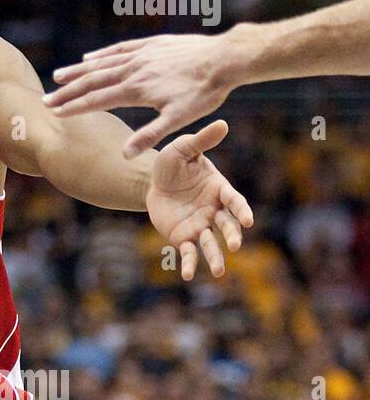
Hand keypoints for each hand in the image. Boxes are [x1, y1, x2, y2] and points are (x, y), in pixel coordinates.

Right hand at [45, 34, 234, 158]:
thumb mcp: (179, 119)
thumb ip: (150, 135)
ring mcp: (141, 55)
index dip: (74, 107)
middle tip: (46, 98)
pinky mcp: (151, 45)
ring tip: (58, 76)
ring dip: (78, 71)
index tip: (55, 113)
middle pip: (92, 81)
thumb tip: (125, 154)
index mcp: (136, 90)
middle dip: (67, 91)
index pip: (97, 100)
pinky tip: (89, 58)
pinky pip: (119, 49)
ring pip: (102, 63)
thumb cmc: (204, 92)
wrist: (225, 59)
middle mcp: (133, 70)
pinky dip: (101, 55)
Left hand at [144, 120, 253, 279]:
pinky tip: (187, 276)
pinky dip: (190, 263)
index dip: (241, 210)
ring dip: (215, 256)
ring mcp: (200, 225)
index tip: (247, 220)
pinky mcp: (183, 236)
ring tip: (218, 271)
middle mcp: (214, 210)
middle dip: (231, 235)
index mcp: (219, 189)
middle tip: (234, 244)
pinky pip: (188, 252)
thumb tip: (223, 123)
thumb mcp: (183, 149)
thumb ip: (202, 140)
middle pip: (226, 225)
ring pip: (211, 242)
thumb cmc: (173, 163)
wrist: (153, 181)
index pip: (234, 200)